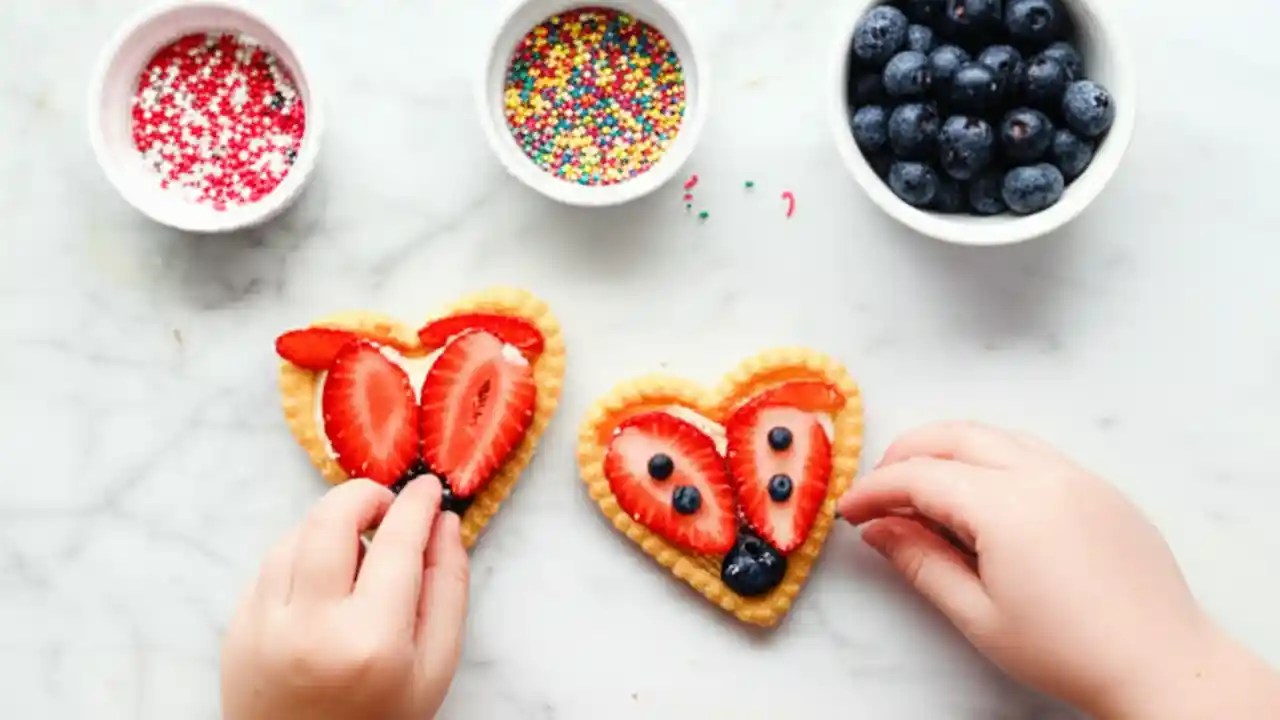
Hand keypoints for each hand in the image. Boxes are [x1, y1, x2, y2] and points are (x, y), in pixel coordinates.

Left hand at [222, 476, 468, 719]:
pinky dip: (301, 554)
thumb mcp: (435, 668)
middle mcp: (311, 628)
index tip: (427, 489)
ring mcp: (263, 628)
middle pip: (330, 520)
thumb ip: (447, 591)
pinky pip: (269, 565)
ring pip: (295, 536)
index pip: (397, 542)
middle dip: (364, 495)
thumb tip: (443, 524)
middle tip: (386, 507)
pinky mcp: (236, 630)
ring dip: (330, 525)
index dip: (416, 504)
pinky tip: (324, 576)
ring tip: (358, 549)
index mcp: (372, 641)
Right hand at [838, 421, 1279, 718]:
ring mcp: (1077, 476)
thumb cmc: (1071, 650)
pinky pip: (1034, 452)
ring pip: (995, 436)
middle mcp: (1043, 475)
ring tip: (924, 487)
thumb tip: (879, 530)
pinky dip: (993, 457)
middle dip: (906, 453)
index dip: (875, 490)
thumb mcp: (978, 614)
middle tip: (879, 488)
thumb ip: (920, 562)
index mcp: (1007, 506)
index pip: (920, 476)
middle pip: (955, 437)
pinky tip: (981, 495)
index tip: (850, 511)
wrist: (1161, 665)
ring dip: (950, 448)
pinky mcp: (1100, 489)